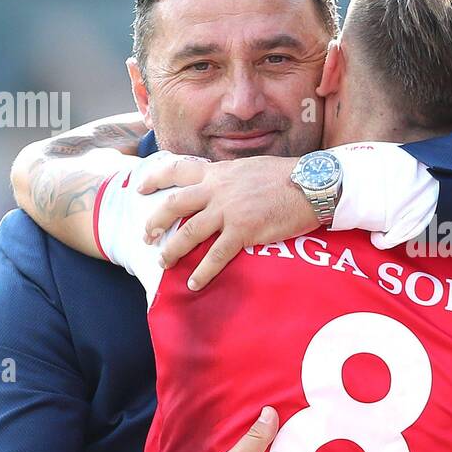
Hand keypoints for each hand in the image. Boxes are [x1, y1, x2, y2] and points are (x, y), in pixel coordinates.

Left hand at [136, 156, 318, 289]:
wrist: (311, 184)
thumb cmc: (287, 176)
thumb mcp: (251, 168)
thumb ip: (231, 178)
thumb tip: (223, 186)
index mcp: (219, 173)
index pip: (177, 169)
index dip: (155, 179)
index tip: (140, 187)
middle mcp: (218, 190)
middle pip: (175, 204)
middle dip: (155, 221)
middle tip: (145, 236)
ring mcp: (229, 211)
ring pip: (189, 232)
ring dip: (173, 250)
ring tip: (163, 263)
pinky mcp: (243, 231)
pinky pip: (217, 255)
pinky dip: (203, 271)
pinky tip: (195, 283)